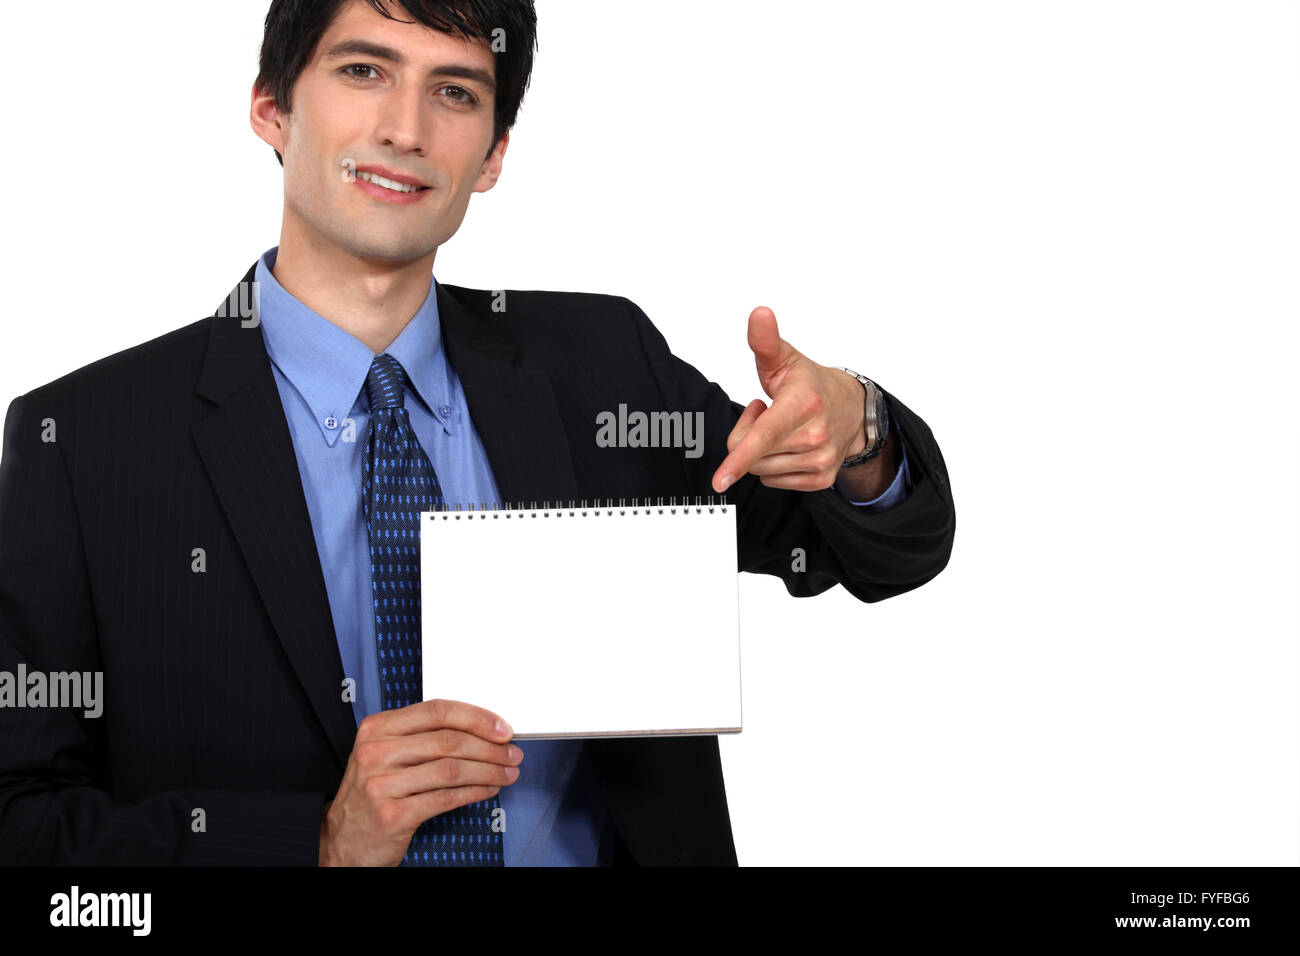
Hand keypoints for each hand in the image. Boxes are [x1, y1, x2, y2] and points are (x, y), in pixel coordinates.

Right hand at [319, 698, 522, 865]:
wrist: (341, 840)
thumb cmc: (374, 793)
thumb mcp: (386, 754)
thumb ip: (422, 737)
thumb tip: (481, 730)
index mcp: (377, 728)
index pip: (437, 711)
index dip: (476, 717)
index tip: (502, 728)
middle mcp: (376, 752)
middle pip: (448, 740)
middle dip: (490, 747)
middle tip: (513, 753)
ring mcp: (382, 784)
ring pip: (452, 769)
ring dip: (488, 771)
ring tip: (507, 773)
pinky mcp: (392, 814)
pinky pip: (445, 798)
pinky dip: (474, 793)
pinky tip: (489, 790)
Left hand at [712, 307, 869, 492]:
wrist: (852, 409)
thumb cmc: (810, 384)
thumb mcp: (785, 358)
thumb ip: (765, 340)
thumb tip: (759, 314)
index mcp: (803, 404)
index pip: (764, 435)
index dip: (739, 457)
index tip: (721, 479)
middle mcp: (815, 436)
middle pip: (751, 453)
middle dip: (747, 434)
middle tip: (764, 413)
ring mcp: (820, 460)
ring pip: (760, 470)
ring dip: (761, 452)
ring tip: (780, 428)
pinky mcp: (821, 479)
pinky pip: (773, 482)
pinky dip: (774, 467)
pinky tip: (788, 446)